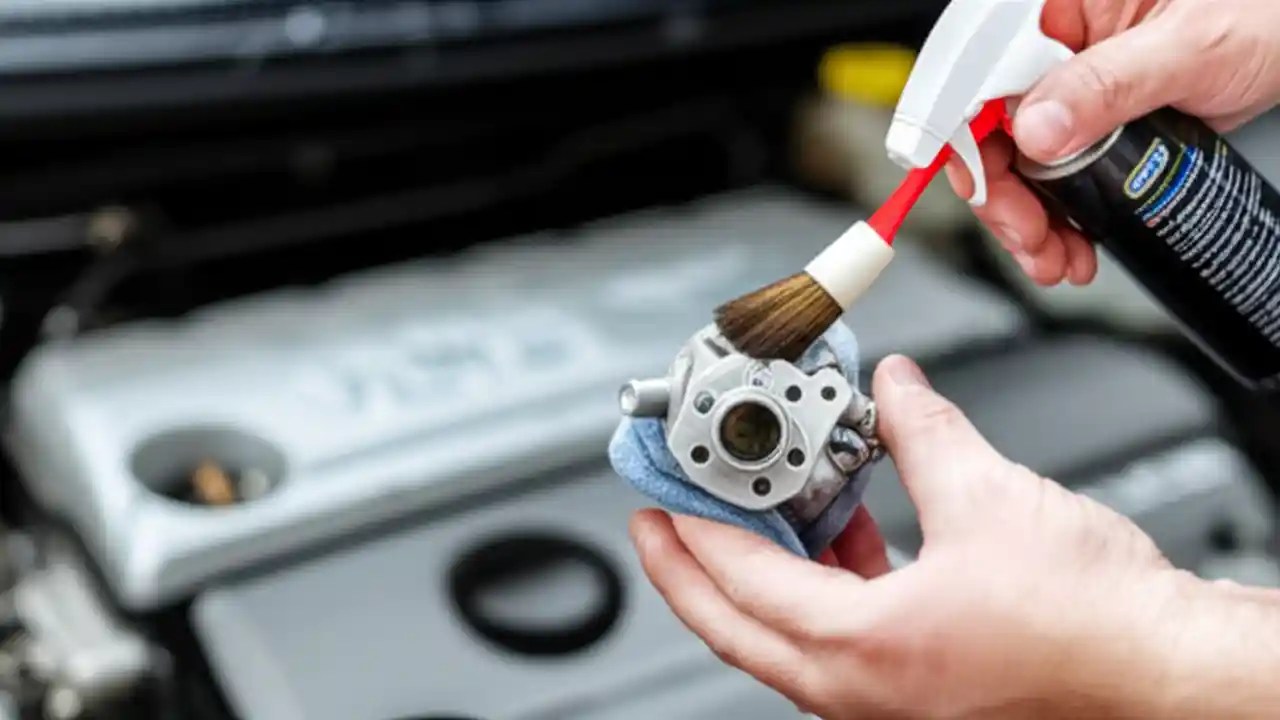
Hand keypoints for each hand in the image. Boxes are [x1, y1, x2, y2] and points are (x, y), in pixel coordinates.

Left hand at [631, 355, 1279, 718]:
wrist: (1170, 674)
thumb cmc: (1096, 624)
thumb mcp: (988, 496)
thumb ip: (922, 431)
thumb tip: (893, 390)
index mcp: (865, 649)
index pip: (742, 583)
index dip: (692, 532)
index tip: (660, 498)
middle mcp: (865, 692)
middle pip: (739, 629)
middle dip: (691, 569)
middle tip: (665, 521)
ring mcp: (890, 702)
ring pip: (789, 640)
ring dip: (764, 576)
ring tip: (754, 514)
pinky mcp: (921, 694)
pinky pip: (842, 645)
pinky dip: (825, 591)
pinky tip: (844, 541)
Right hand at [946, 0, 1279, 286]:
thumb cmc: (1265, 11)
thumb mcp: (1189, 47)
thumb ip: (1106, 85)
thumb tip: (1035, 130)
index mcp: (1057, 8)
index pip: (980, 71)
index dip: (965, 133)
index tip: (981, 185)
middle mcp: (1054, 46)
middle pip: (988, 128)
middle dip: (1002, 195)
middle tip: (1030, 236)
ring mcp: (1069, 87)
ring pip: (1016, 162)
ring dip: (1028, 220)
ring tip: (1054, 257)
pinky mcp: (1090, 123)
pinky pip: (1052, 177)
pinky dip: (1057, 220)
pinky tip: (1072, 244)